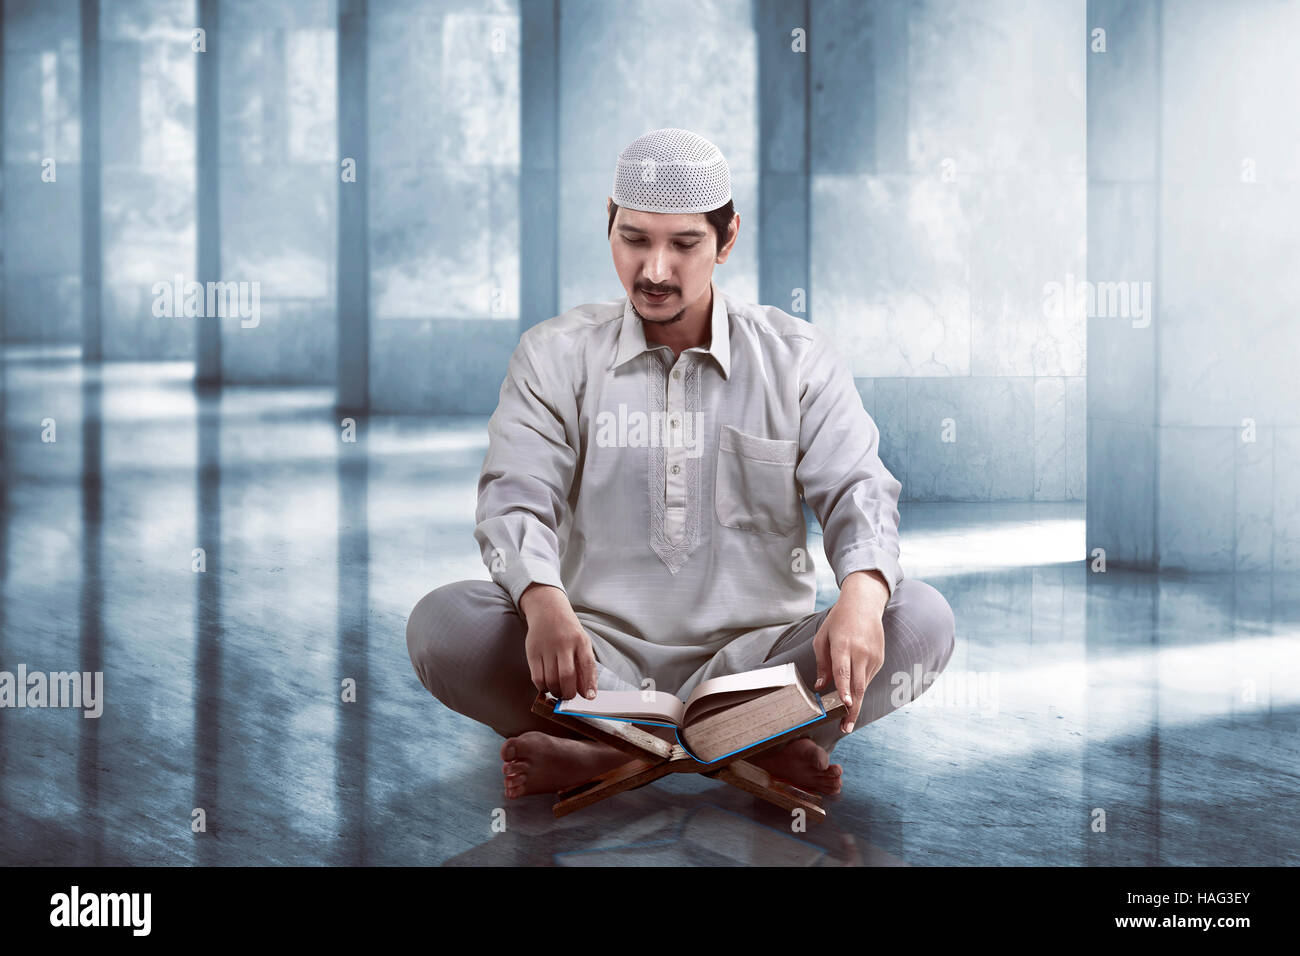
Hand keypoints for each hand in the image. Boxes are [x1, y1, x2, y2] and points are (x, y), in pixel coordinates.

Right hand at [519, 583, 598, 701]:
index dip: (589, 684)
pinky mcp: (532, 651)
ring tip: (558, 692)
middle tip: (569, 697)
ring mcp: (547, 647)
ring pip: (551, 679)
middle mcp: (564, 643)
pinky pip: (537, 677)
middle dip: (569, 693)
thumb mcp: (581, 641)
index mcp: (580, 640)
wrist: (547, 609)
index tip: (590, 698)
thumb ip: (585, 665)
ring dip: (556, 692)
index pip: (588, 665)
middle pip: (567, 676)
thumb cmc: (568, 631)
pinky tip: (546, 686)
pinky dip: (542, 687)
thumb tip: (586, 693)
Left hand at [812, 570, 888, 732]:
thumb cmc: (838, 621)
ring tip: (844, 719)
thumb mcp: (822, 638)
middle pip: (858, 685)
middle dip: (852, 709)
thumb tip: (820, 687)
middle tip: (845, 728)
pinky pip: (867, 678)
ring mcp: (873, 656)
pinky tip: (851, 690)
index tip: (844, 704)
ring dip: (854, 702)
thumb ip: (822, 664)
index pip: (843, 671)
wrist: (864, 603)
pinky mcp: (880, 659)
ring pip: (863, 685)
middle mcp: (860, 652)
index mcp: (843, 645)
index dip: (843, 689)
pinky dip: (859, 686)